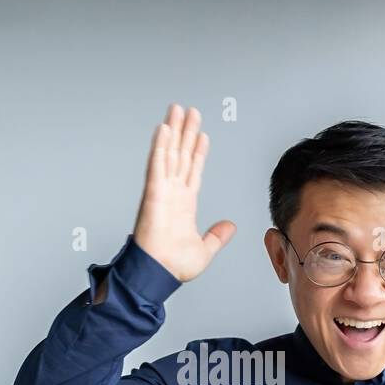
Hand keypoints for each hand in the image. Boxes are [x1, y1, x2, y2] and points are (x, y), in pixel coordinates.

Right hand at [132, 104, 235, 282]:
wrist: (159, 274)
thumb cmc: (173, 266)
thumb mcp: (205, 250)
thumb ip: (217, 236)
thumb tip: (230, 227)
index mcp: (184, 204)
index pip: (193, 171)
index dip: (197, 152)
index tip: (201, 135)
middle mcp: (173, 193)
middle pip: (181, 155)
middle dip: (186, 132)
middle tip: (189, 111)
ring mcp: (162, 191)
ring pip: (169, 153)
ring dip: (174, 131)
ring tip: (177, 110)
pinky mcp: (153, 193)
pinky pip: (158, 165)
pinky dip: (160, 146)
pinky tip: (164, 129)